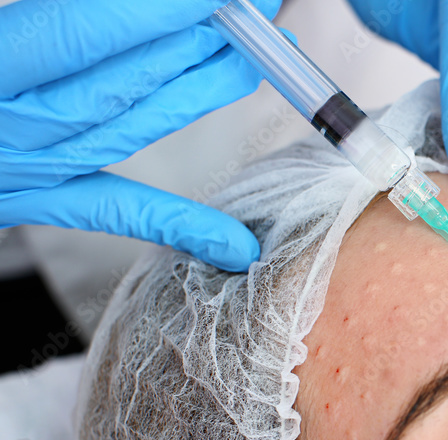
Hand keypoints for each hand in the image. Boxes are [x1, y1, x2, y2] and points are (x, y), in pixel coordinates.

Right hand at [0, 0, 282, 271]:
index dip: (160, 8)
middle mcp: (4, 118)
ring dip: (195, 89)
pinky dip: (178, 225)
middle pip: (122, 78)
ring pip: (126, 127)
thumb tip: (104, 7)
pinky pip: (111, 210)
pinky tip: (235, 245)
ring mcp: (21, 164)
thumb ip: (40, 11)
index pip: (87, 27)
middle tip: (259, 7)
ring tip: (253, 55)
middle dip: (200, 37)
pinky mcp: (29, 197)